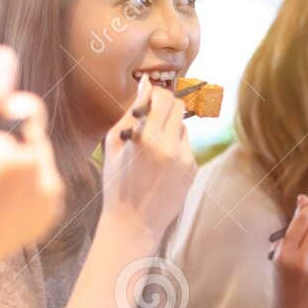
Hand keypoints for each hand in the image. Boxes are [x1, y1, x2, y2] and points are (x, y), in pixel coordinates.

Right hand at [0, 45, 63, 280]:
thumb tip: (7, 55)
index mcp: (28, 155)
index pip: (27, 107)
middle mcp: (48, 181)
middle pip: (30, 136)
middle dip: (2, 141)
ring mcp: (48, 206)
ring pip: (31, 162)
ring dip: (8, 164)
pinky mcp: (41, 225)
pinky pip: (33, 189)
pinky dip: (14, 189)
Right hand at [99, 75, 197, 245]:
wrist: (134, 223)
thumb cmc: (117, 182)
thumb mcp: (114, 144)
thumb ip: (131, 112)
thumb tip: (145, 83)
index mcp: (147, 138)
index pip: (163, 97)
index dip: (156, 93)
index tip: (148, 97)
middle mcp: (170, 146)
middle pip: (178, 106)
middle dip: (166, 105)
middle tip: (152, 115)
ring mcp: (185, 158)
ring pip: (183, 126)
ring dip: (170, 128)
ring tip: (152, 148)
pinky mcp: (193, 169)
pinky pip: (186, 146)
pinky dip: (175, 147)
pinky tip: (160, 165)